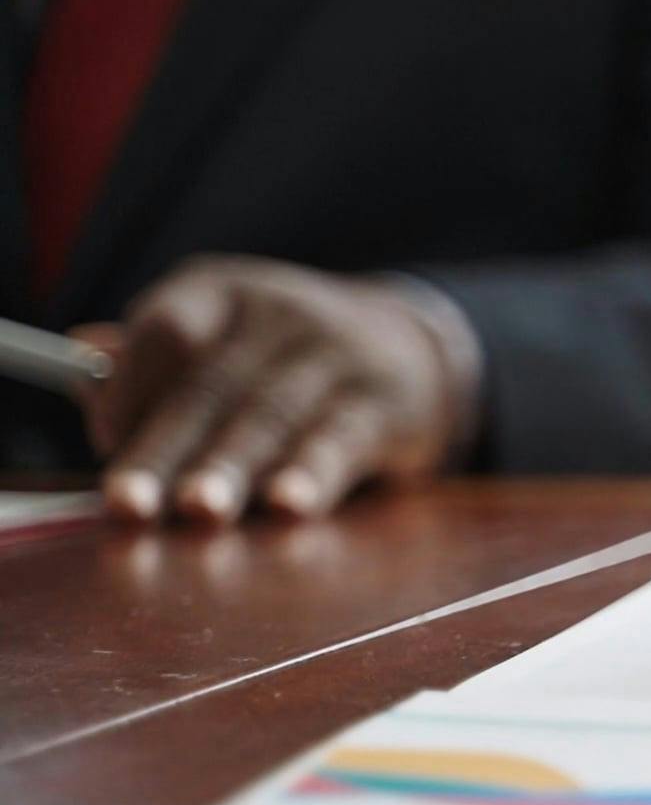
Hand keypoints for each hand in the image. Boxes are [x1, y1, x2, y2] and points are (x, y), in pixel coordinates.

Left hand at [76, 256, 479, 523]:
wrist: (416, 348)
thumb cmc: (288, 359)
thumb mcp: (225, 341)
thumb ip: (154, 363)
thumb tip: (79, 365)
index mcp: (224, 293)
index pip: (168, 332)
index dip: (131, 388)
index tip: (105, 446)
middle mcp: (280, 314)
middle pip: (211, 385)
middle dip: (166, 449)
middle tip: (129, 504)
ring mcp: (337, 355)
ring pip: (271, 416)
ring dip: (231, 467)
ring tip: (200, 511)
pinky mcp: (384, 403)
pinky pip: (340, 440)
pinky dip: (312, 474)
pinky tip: (289, 506)